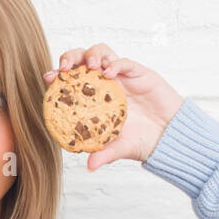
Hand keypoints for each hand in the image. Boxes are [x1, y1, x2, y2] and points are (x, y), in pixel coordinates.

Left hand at [43, 43, 183, 171]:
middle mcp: (104, 84)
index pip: (71, 82)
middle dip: (71, 58)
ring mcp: (120, 76)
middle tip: (66, 67)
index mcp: (93, 99)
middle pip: (82, 60)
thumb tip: (90, 166)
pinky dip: (115, 63)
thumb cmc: (142, 140)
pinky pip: (124, 61)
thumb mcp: (120, 149)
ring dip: (92, 55)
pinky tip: (110, 72)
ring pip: (101, 52)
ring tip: (91, 66)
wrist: (169, 135)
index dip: (59, 77)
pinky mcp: (138, 72)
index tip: (49, 78)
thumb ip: (104, 154)